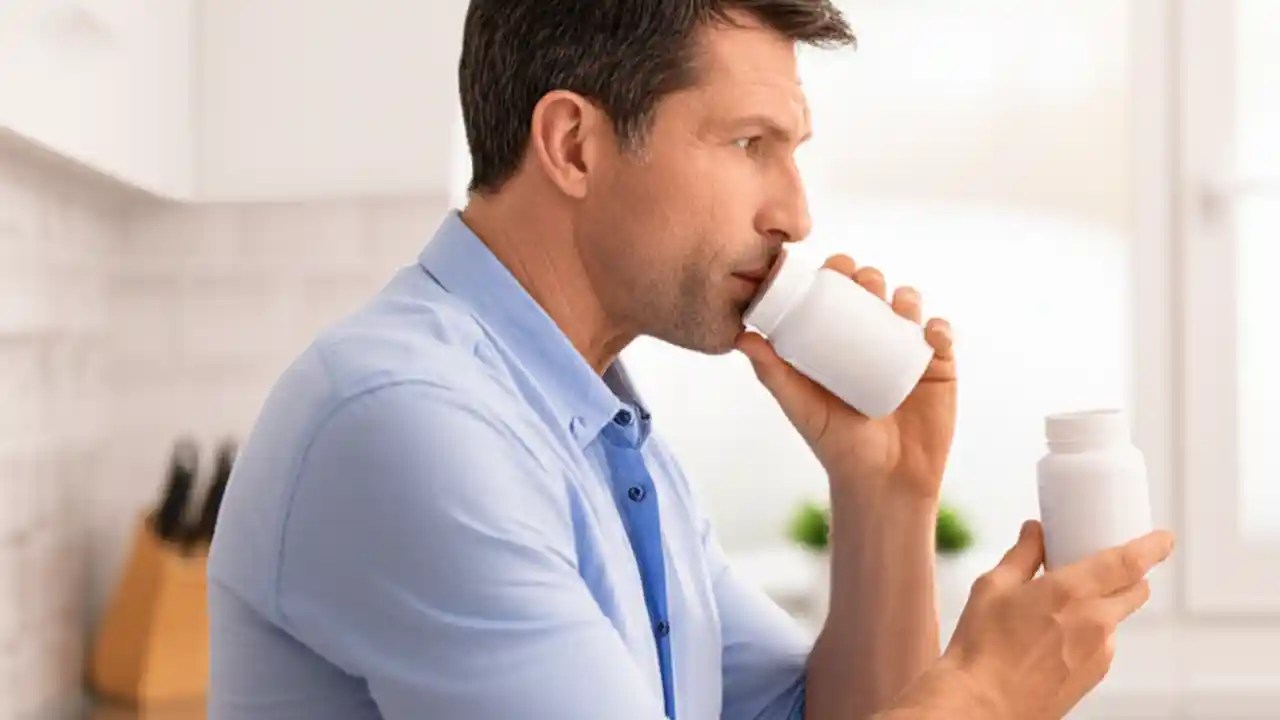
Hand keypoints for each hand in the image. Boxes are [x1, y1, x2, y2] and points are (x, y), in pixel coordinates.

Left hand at [736, 255, 955, 497]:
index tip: (833, 269)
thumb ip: (772, 374)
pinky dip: (938, 327)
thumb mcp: (800, 406)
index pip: (838, 296)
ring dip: (905, 295)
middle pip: (875, 293)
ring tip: (896, 306)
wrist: (882, 480)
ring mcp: (906, 350)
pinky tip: (928, 331)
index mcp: (838, 340)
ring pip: (910, 307)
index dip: (837, 274)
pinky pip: (941, 337)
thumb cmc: (836, 444)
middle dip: (870, 278)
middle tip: (864, 284)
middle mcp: (872, 338)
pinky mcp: (937, 368)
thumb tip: (740, 337)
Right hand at [942, 521, 1174, 718]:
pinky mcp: (1095, 676)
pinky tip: (1057, 638)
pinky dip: (1092, 632)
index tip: (1164, 538)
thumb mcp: (992, 588)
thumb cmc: (982, 647)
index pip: (1129, 562)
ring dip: (1105, 605)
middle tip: (1107, 565)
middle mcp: (1095, 621)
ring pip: (1117, 618)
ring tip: (1065, 608)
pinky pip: (1105, 644)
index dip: (1153, 547)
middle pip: (1136, 590)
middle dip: (1131, 574)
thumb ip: (1021, 555)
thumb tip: (1035, 532)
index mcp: (1070, 592)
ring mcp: (1099, 652)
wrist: (982, 704)